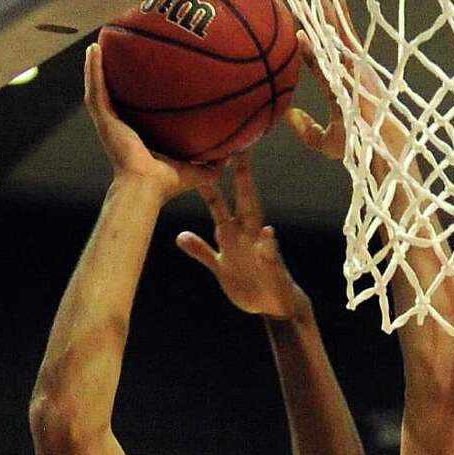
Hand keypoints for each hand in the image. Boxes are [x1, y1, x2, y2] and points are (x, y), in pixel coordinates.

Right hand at [84, 43, 218, 201]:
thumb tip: (235, 155)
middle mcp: (119, 129)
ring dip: (96, 67)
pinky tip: (94, 49)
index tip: (142, 78)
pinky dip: (93, 69)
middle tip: (115, 53)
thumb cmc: (166, 184)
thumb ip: (213, 162)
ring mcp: (108, 124)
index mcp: (137, 138)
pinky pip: (96, 90)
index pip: (135, 112)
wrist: (146, 187)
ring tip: (97, 44)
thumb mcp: (196, 170)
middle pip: (113, 97)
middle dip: (112, 76)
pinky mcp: (103, 121)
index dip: (137, 96)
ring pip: (98, 89)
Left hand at [176, 157, 306, 318]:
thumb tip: (179, 236)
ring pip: (256, 219)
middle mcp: (248, 235)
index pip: (221, 202)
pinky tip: (267, 233)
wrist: (274, 304)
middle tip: (237, 149)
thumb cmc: (248, 282)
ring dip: (252, 201)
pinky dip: (268, 244)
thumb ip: (201, 250)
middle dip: (240, 176)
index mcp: (233, 233)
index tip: (203, 157)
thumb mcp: (220, 266)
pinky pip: (270, 254)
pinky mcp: (272, 266)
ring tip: (249, 181)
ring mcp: (261, 248)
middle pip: (243, 200)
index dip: (211, 181)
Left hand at [287, 0, 381, 158]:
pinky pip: (346, 34)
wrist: (376, 145)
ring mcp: (353, 64)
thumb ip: (306, 130)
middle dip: (319, 19)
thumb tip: (289, 114)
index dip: (308, 47)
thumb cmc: (357, 146)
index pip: (318, 62)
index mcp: (339, 86)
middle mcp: (346, 71)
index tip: (297, 31)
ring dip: (327, 9)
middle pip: (329, 39)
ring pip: (337, 31)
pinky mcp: (359, 61)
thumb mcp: (325, 142)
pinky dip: (339, 16)